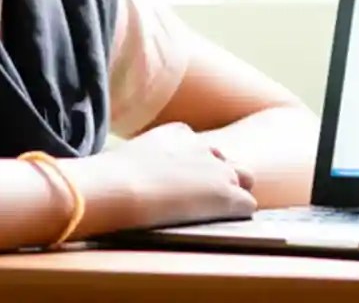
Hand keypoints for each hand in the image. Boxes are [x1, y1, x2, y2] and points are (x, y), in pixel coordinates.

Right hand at [75, 122, 257, 231]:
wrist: (118, 187)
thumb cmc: (110, 180)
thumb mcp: (127, 160)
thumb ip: (139, 166)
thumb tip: (120, 182)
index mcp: (180, 133)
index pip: (202, 150)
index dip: (195, 171)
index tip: (180, 186)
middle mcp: (204, 147)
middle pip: (228, 163)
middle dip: (221, 180)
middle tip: (201, 202)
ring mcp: (219, 170)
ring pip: (245, 180)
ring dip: (233, 196)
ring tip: (213, 216)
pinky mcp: (226, 194)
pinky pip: (248, 205)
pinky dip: (236, 215)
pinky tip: (218, 225)